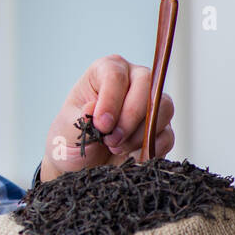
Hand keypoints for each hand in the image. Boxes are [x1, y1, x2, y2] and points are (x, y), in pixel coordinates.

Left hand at [39, 54, 174, 182]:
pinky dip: (149, 149)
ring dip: (139, 134)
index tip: (101, 125)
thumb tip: (92, 108)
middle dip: (129, 117)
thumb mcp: (67, 128)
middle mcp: (133, 80)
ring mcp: (151, 103)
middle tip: (111, 140)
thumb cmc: (73, 138)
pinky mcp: (162, 127)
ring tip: (115, 148)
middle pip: (146, 86)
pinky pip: (166, 135)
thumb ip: (80, 118)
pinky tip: (129, 155)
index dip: (111, 100)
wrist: (83, 164)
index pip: (115, 75)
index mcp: (105, 71)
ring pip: (162, 108)